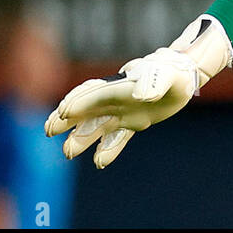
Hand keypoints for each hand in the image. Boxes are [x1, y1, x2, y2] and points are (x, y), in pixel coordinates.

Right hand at [44, 16, 232, 167]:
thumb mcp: (166, 74)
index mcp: (119, 85)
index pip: (94, 95)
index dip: (78, 102)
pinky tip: (100, 162)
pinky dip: (109, 149)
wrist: (184, 76)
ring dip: (82, 138)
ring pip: (97, 126)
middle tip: (49, 130)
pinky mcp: (134, 122)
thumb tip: (142, 95)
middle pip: (86, 110)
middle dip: (67, 119)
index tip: (63, 112)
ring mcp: (123, 111)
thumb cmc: (172, 70)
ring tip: (68, 152)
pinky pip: (117, 137)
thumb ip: (154, 81)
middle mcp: (116, 99)